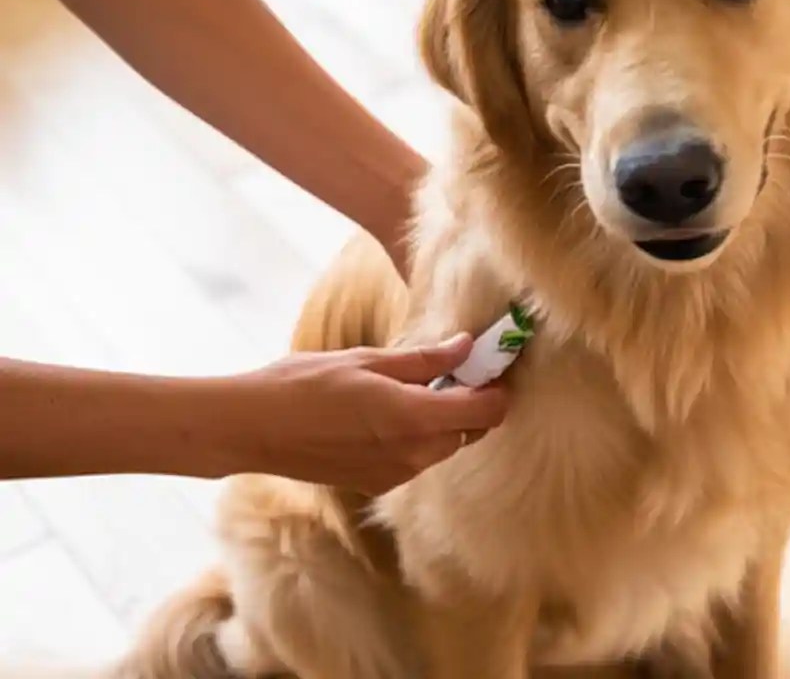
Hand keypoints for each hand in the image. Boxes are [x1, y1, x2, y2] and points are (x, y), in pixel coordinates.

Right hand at [236, 334, 506, 493]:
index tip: (488, 367)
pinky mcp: (378, 484)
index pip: (486, 411)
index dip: (496, 389)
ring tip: (414, 390)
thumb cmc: (304, 384)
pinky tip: (387, 416)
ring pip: (444, 448)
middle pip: (470, 432)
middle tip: (450, 372)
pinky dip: (417, 439)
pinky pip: (416, 460)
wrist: (253, 428)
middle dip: (470, 404)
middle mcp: (413, 454)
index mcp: (415, 418)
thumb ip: (425, 360)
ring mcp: (396, 475)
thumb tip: (466, 347)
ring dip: (443, 422)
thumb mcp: (368, 360)